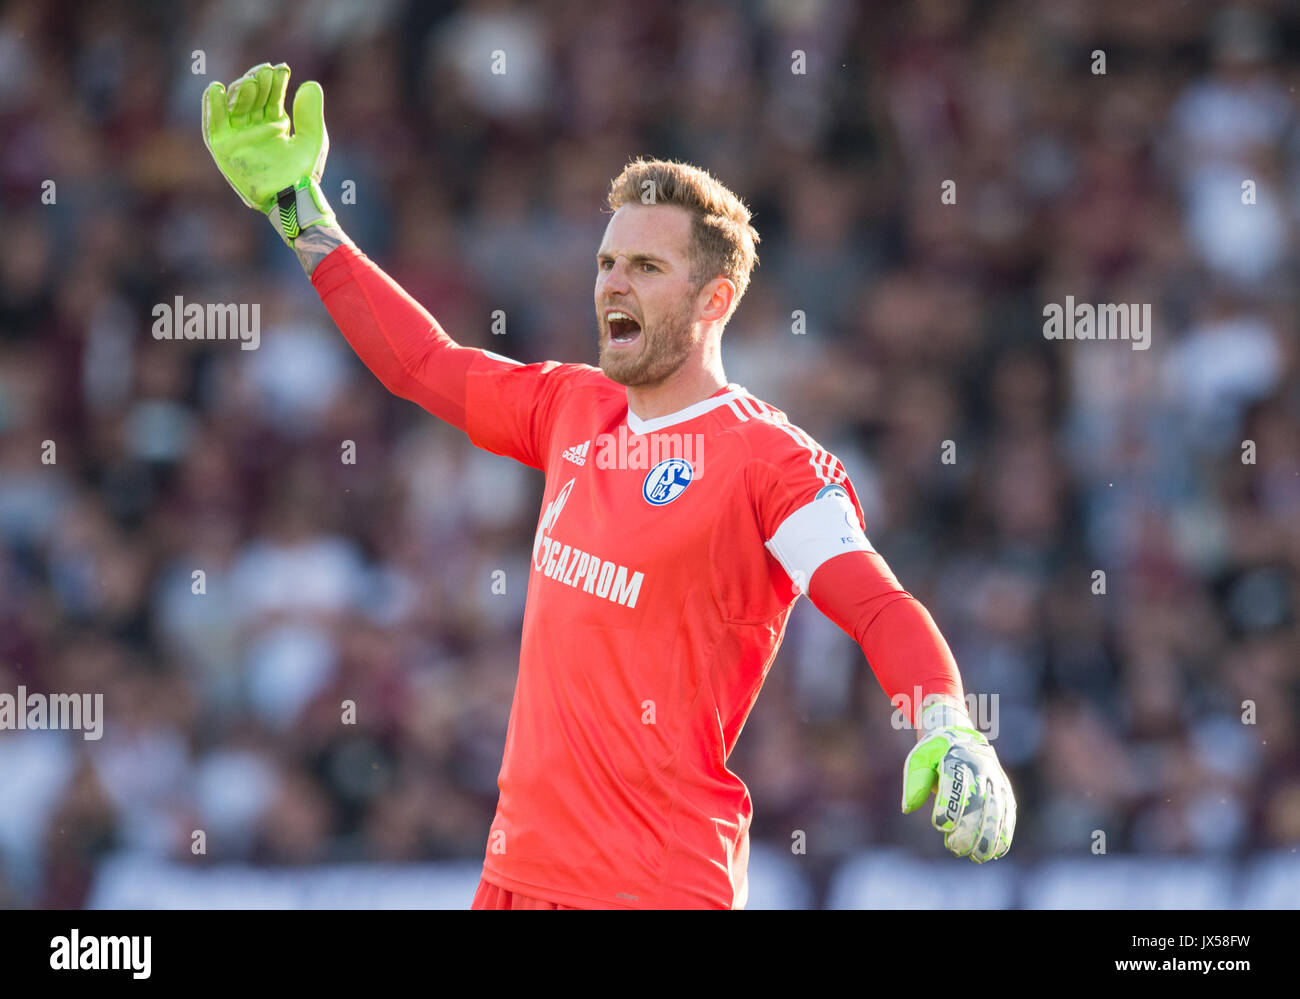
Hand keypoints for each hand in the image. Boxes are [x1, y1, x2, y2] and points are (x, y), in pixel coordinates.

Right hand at [201, 62, 334, 243]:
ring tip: (249, 81)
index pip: (271, 96)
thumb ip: (311, 114)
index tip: (282, 69)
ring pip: (233, 107)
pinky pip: (213, 125)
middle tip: (265, 72)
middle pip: (251, 99)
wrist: (291, 197)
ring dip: (239, 92)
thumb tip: (310, 84)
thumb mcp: (312, 139)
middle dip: (258, 84)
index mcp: (274, 124)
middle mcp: (254, 128)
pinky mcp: (223, 149)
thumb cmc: (303, 173)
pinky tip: (215, 89)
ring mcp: (237, 137)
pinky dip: (212, 107)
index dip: (275, 82)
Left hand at [901, 696, 1014, 862]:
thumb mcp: (919, 760)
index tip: (942, 827)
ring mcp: (996, 779)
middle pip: (979, 801)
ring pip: (997, 809)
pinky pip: (1008, 813)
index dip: (950, 806)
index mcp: (956, 758)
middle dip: (969, 827)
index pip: (955, 784)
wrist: (961, 736)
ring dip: (989, 836)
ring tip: (978, 857)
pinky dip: (1004, 833)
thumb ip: (915, 782)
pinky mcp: (1005, 791)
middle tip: (956, 848)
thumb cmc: (934, 754)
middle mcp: (980, 767)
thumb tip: (908, 807)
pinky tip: (996, 851)